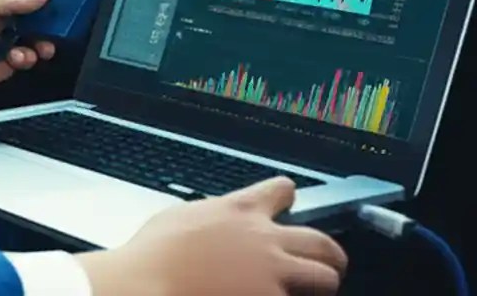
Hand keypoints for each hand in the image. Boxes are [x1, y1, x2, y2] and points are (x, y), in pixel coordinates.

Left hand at [0, 0, 55, 98]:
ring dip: (33, 49)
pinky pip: (10, 69)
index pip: (20, 6)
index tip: (57, 10)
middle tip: (54, 33)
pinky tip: (17, 58)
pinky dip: (18, 64)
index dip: (39, 9)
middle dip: (42, 32)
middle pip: (25, 30)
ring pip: (22, 50)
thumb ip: (15, 0)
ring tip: (35, 48)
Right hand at [76, 177, 347, 295]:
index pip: (281, 190)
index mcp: (239, 210)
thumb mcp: (182, 217)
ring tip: (317, 289)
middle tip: (329, 262)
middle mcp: (264, 238)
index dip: (286, 196)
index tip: (288, 200)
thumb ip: (212, 216)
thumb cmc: (153, 254)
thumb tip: (216, 223)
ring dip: (323, 282)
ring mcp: (272, 274)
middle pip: (320, 241)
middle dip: (330, 253)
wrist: (146, 284)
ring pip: (325, 277)